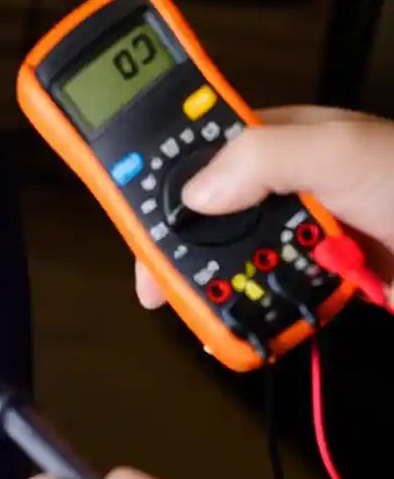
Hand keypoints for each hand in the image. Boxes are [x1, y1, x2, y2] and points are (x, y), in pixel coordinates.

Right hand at [136, 106, 393, 308]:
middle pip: (205, 223)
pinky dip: (254, 322)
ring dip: (217, 294)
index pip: (196, 159)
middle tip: (161, 292)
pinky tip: (243, 335)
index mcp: (281, 144)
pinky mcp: (323, 280)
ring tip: (211, 319)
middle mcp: (285, 188)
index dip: (158, 190)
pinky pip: (270, 301)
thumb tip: (196, 192)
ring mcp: (303, 235)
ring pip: (232, 266)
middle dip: (180, 256)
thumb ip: (265, 158)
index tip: (134, 227)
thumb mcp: (345, 153)